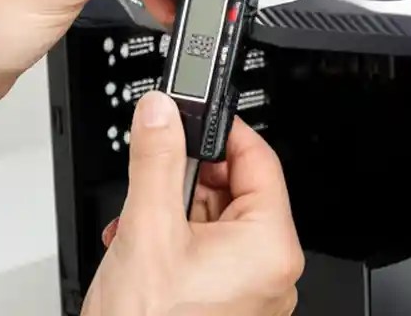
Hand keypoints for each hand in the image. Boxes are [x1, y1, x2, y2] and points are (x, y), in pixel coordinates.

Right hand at [85, 93, 303, 315]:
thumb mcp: (147, 229)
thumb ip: (156, 160)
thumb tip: (162, 113)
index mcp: (271, 247)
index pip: (260, 161)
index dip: (224, 132)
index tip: (195, 115)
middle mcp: (272, 273)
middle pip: (236, 193)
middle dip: (187, 181)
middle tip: (153, 176)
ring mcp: (252, 295)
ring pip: (219, 225)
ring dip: (174, 214)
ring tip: (137, 224)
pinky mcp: (229, 309)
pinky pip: (212, 258)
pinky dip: (177, 245)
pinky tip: (141, 249)